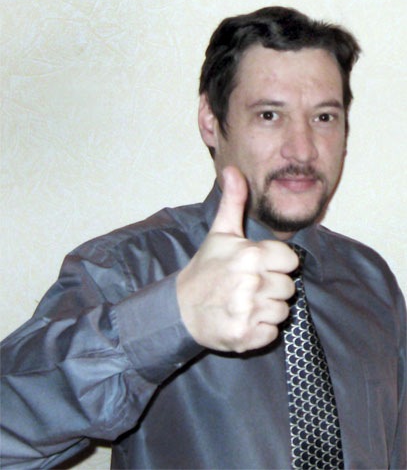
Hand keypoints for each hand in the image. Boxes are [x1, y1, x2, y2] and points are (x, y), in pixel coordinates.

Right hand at [176, 166, 298, 352]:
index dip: (277, 264)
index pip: (291, 261)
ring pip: (282, 312)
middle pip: (288, 288)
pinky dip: (260, 330)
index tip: (258, 266)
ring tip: (244, 303)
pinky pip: (272, 333)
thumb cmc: (206, 268)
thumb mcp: (220, 232)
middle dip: (271, 287)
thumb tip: (233, 169)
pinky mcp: (245, 336)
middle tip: (247, 286)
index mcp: (251, 255)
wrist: (181, 308)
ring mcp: (248, 311)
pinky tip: (242, 319)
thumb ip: (234, 201)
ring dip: (266, 310)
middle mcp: (252, 282)